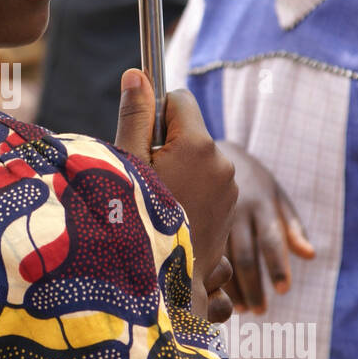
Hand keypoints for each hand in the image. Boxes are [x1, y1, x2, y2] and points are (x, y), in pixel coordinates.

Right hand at [115, 68, 237, 320]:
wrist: (162, 285)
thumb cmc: (135, 220)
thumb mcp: (126, 164)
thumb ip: (135, 115)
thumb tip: (138, 73)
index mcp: (198, 145)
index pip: (179, 99)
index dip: (156, 112)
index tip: (141, 139)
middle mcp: (222, 163)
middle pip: (190, 131)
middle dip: (167, 145)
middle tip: (145, 179)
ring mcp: (230, 190)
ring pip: (199, 159)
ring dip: (178, 171)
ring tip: (158, 202)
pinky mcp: (231, 211)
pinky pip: (207, 184)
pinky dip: (190, 192)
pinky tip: (173, 217)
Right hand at [218, 140, 314, 314]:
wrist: (212, 154)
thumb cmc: (254, 181)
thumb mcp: (276, 195)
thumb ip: (293, 226)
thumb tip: (309, 255)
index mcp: (261, 205)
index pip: (271, 240)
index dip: (277, 266)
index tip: (282, 290)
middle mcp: (236, 211)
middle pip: (245, 255)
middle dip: (253, 286)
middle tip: (260, 311)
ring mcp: (212, 217)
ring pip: (222, 258)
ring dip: (231, 287)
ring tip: (241, 310)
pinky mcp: (194, 221)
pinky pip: (203, 253)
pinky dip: (211, 276)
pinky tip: (217, 295)